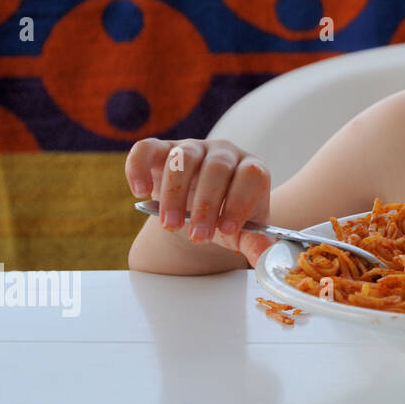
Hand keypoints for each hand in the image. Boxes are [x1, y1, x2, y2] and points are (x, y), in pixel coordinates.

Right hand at [125, 138, 273, 263]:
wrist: (203, 208)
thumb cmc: (227, 216)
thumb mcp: (244, 232)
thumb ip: (254, 242)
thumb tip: (265, 255)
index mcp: (251, 168)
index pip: (251, 175)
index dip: (239, 201)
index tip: (228, 230)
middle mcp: (224, 152)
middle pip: (217, 168)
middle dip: (206, 206)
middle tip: (198, 238)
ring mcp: (193, 147)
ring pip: (183, 157)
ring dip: (175, 193)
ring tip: (170, 226)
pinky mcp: (162, 150)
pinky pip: (146, 149)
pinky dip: (139, 168)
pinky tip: (140, 192)